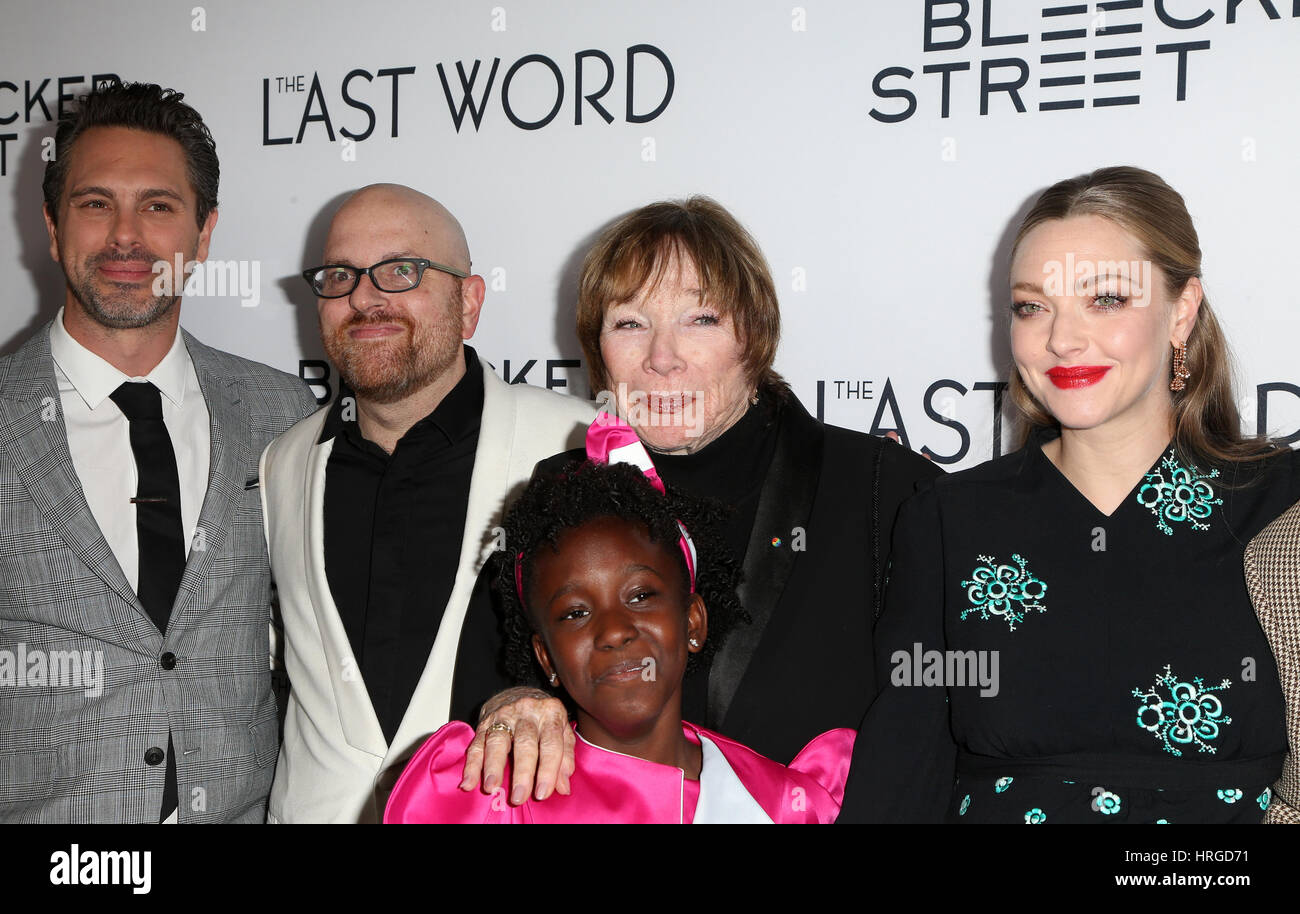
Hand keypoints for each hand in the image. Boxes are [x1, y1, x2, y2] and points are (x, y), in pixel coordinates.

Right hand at [460, 687, 574, 804]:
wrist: (519, 692)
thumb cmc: (544, 719)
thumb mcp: (562, 731)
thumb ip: (565, 757)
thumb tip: (563, 787)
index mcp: (551, 713)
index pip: (552, 743)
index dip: (548, 770)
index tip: (543, 793)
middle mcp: (527, 712)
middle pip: (525, 742)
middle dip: (522, 772)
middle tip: (519, 797)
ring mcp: (504, 716)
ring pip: (497, 740)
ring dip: (493, 766)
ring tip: (491, 788)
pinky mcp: (484, 723)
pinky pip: (476, 744)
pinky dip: (471, 765)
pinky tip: (469, 782)